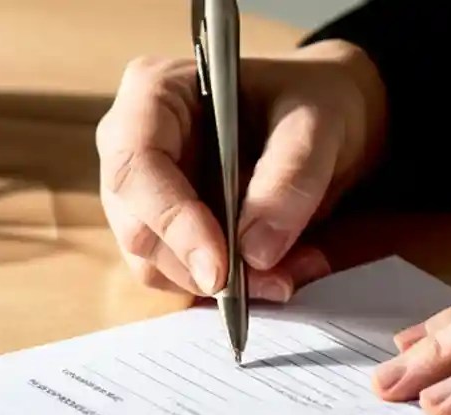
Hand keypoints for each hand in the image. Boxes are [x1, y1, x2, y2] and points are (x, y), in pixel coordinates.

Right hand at [95, 40, 386, 301]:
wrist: (318, 119)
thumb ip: (290, 178)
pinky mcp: (162, 228)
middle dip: (197, 263)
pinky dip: (223, 286)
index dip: (172, 220)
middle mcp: (132, 143)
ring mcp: (143, 191)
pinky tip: (270, 271)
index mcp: (154, 92)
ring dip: (215, 282)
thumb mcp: (316, 125)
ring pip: (152, 261)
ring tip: (281, 274)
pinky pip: (176, 274)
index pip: (136, 165)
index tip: (220, 268)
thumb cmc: (309, 101)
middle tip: (266, 281)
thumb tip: (254, 252)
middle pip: (136, 224)